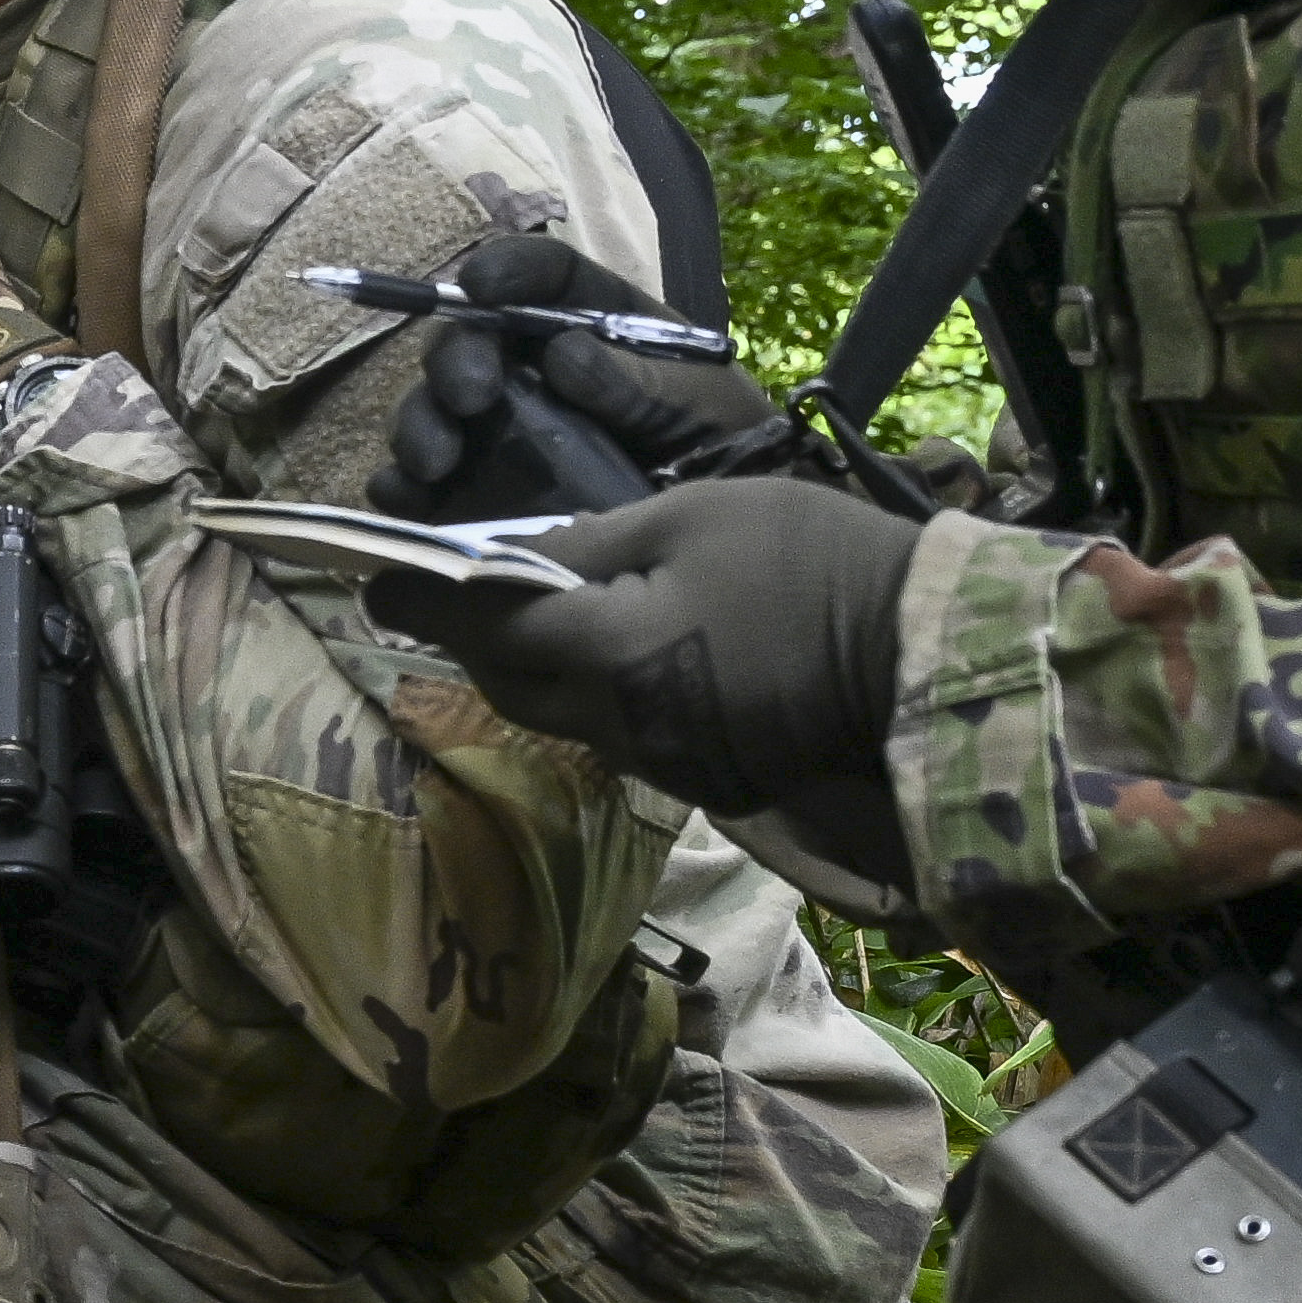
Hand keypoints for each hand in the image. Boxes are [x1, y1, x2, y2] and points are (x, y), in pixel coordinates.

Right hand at [377, 233, 795, 516]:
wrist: (732, 551)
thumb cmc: (727, 452)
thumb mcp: (702, 408)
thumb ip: (639, 382)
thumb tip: (564, 355)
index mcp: (596, 325)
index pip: (545, 278)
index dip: (509, 271)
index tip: (481, 284)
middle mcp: (534, 371)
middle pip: (470, 340)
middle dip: (455, 359)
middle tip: (468, 396)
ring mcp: (501, 435)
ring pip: (434, 410)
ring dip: (422, 425)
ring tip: (437, 459)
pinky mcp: (476, 498)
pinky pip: (420, 488)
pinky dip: (400, 490)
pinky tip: (408, 500)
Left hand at [395, 476, 927, 815]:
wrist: (924, 653)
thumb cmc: (810, 561)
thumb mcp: (692, 519)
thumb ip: (588, 544)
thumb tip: (507, 557)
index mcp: (610, 657)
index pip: (486, 630)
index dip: (426, 602)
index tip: (377, 582)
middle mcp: (621, 727)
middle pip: (512, 687)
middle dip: (473, 640)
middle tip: (453, 594)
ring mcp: (665, 766)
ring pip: (562, 718)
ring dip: (535, 671)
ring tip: (531, 617)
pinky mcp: (707, 784)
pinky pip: (620, 738)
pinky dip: (596, 696)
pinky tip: (615, 655)